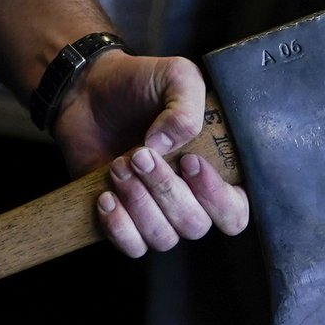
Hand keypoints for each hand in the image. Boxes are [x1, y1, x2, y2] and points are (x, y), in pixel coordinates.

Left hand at [52, 50, 251, 257]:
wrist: (89, 91)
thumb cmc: (141, 84)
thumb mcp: (176, 77)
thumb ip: (187, 108)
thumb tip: (168, 146)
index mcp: (216, 169)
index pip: (235, 210)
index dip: (216, 197)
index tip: (188, 162)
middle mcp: (191, 198)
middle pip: (195, 225)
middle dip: (165, 191)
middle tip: (139, 155)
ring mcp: (158, 213)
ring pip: (163, 238)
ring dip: (139, 204)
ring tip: (118, 165)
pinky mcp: (124, 221)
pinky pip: (131, 247)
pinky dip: (119, 226)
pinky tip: (105, 196)